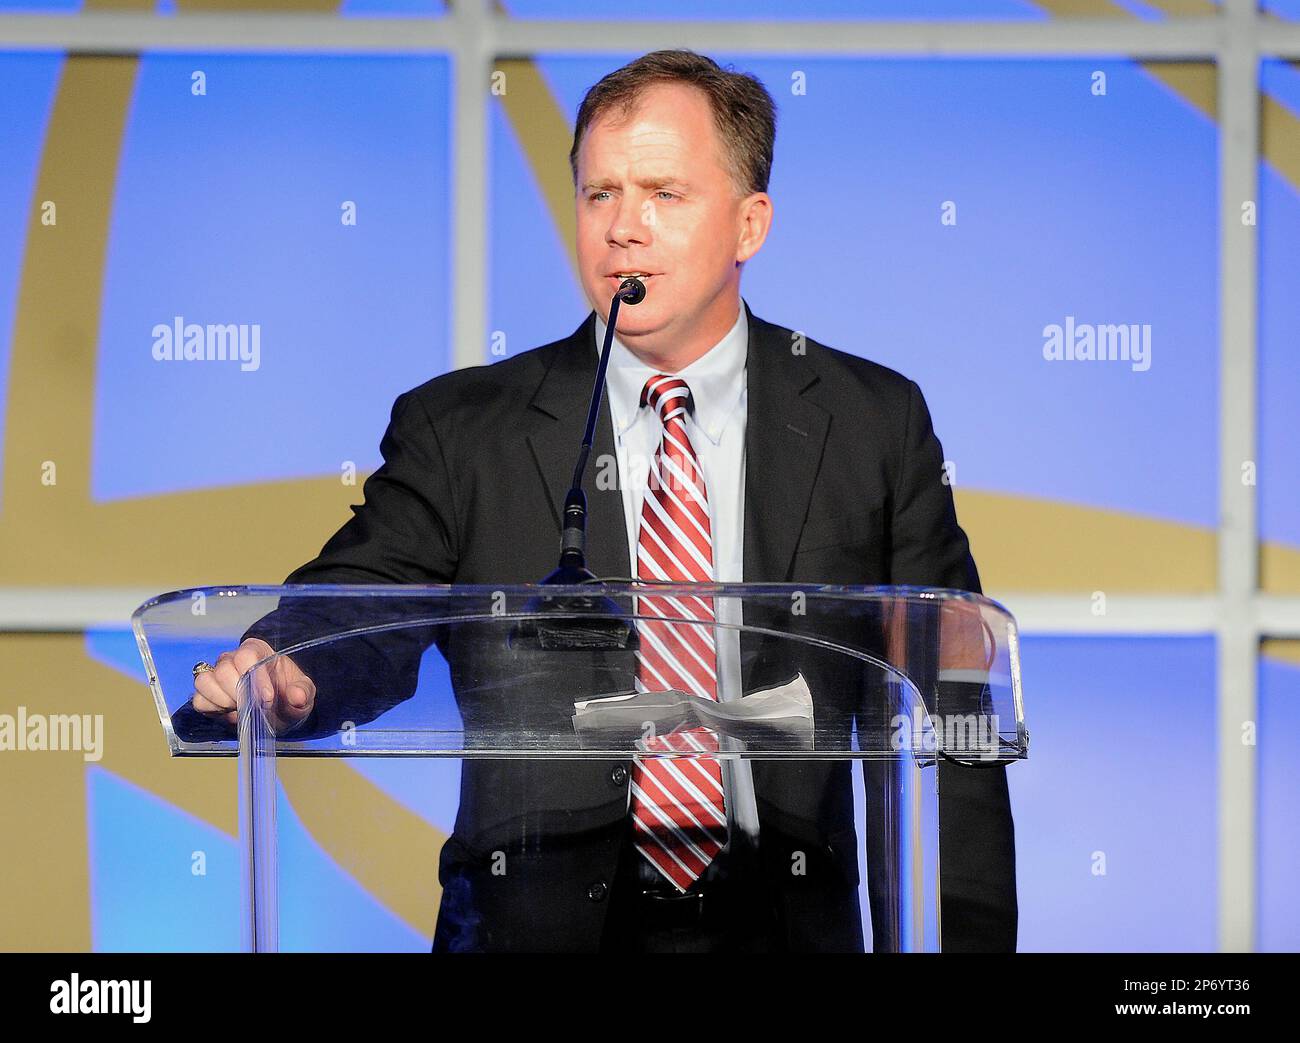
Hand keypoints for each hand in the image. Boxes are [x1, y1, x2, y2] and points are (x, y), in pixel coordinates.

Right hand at [191, 637, 316, 734]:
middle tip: (253, 706)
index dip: (254, 677)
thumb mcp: (304, 694)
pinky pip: (199, 700)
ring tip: (240, 708)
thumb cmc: (289, 697)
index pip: (246, 655)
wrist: (279, 713)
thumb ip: (302, 692)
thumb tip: (297, 695)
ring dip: (223, 700)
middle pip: (223, 669)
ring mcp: (217, 675)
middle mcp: (233, 658)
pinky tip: (229, 712)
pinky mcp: (207, 695)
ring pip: (205, 681)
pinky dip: (212, 709)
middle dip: (239, 692)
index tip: (267, 698)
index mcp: (257, 650)